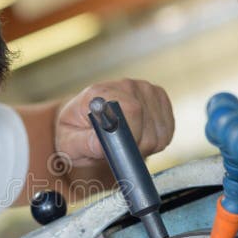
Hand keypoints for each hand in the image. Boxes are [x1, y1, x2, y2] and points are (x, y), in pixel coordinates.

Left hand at [55, 79, 173, 166]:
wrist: (83, 124)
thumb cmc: (74, 133)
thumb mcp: (69, 143)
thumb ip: (84, 143)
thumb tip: (101, 144)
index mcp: (100, 92)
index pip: (132, 110)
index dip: (131, 137)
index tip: (118, 152)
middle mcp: (125, 85)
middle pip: (149, 126)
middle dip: (135, 147)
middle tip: (117, 150)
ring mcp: (145, 89)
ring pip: (160, 133)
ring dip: (146, 146)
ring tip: (125, 143)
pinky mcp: (159, 98)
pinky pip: (168, 132)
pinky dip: (156, 142)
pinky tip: (138, 138)